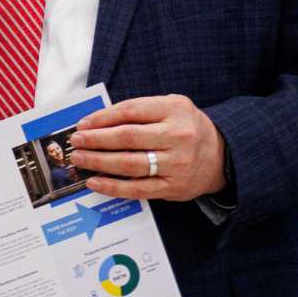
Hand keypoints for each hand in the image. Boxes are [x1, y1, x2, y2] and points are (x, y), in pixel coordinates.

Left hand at [67, 95, 227, 201]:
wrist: (220, 155)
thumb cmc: (186, 127)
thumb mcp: (170, 107)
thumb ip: (139, 111)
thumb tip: (97, 122)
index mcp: (175, 109)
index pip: (131, 111)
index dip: (103, 117)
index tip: (83, 123)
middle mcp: (178, 135)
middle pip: (128, 138)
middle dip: (96, 140)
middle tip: (76, 141)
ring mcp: (177, 164)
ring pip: (130, 164)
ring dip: (99, 162)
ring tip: (80, 159)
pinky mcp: (173, 187)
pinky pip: (137, 189)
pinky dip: (112, 186)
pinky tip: (94, 182)